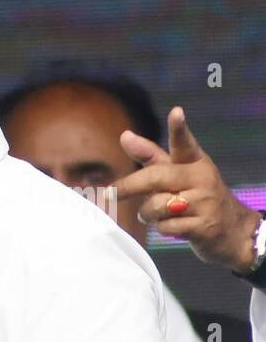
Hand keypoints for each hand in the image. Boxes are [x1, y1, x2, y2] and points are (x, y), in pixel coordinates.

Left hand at [114, 107, 258, 271]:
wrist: (233, 228)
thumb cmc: (198, 196)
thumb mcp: (179, 173)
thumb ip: (151, 156)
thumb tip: (124, 135)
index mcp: (195, 162)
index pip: (184, 143)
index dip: (179, 128)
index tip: (176, 112)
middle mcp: (201, 178)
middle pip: (156, 177)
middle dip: (129, 186)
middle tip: (109, 194)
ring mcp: (204, 202)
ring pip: (156, 206)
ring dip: (148, 214)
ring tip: (160, 214)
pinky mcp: (203, 225)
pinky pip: (166, 227)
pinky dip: (163, 229)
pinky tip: (176, 227)